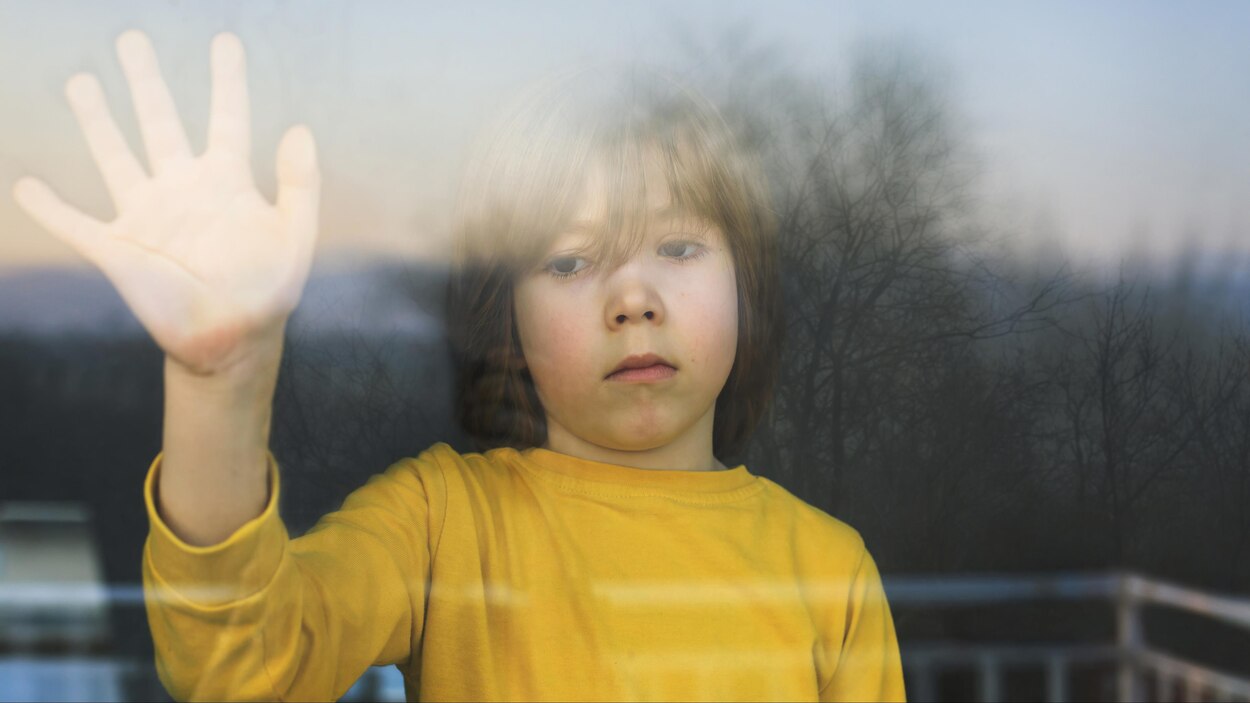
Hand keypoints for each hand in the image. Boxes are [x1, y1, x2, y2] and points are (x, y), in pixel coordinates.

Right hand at [12, 30, 319, 375]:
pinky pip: (77, 224)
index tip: (225, 42)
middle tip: (132, 39)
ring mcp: (148, 217)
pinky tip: (26, 186)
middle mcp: (183, 190)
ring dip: (98, 120)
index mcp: (227, 184)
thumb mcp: (294, 236)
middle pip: (160, 123)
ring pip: (115, 156)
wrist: (234, 341)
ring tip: (83, 81)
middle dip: (146, 82)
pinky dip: (50, 208)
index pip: (226, 119)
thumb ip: (300, 185)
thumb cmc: (269, 291)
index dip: (226, 81)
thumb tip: (299, 128)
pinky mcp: (119, 249)